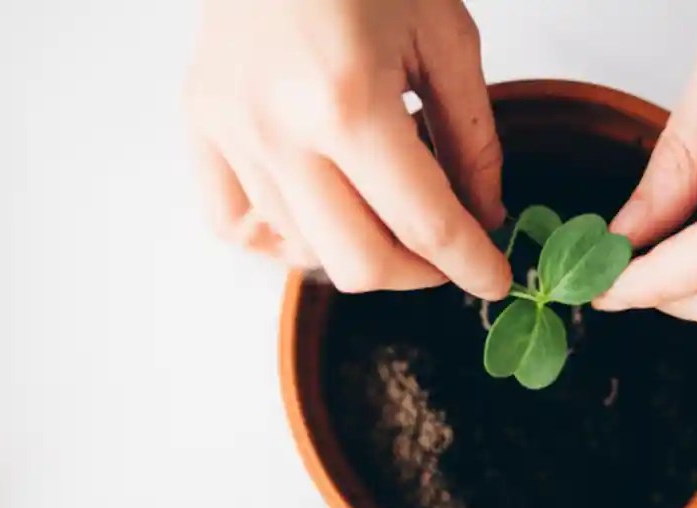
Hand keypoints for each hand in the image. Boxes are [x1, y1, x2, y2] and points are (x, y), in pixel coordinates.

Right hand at [184, 0, 509, 297]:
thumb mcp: (446, 38)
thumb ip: (472, 139)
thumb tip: (483, 216)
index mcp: (347, 100)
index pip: (424, 223)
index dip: (473, 263)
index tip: (496, 279)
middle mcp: (277, 128)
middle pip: (359, 262)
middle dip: (419, 272)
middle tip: (446, 251)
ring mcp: (230, 130)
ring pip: (302, 251)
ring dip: (359, 249)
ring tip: (386, 209)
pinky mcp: (200, 123)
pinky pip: (234, 225)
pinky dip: (283, 237)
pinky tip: (321, 210)